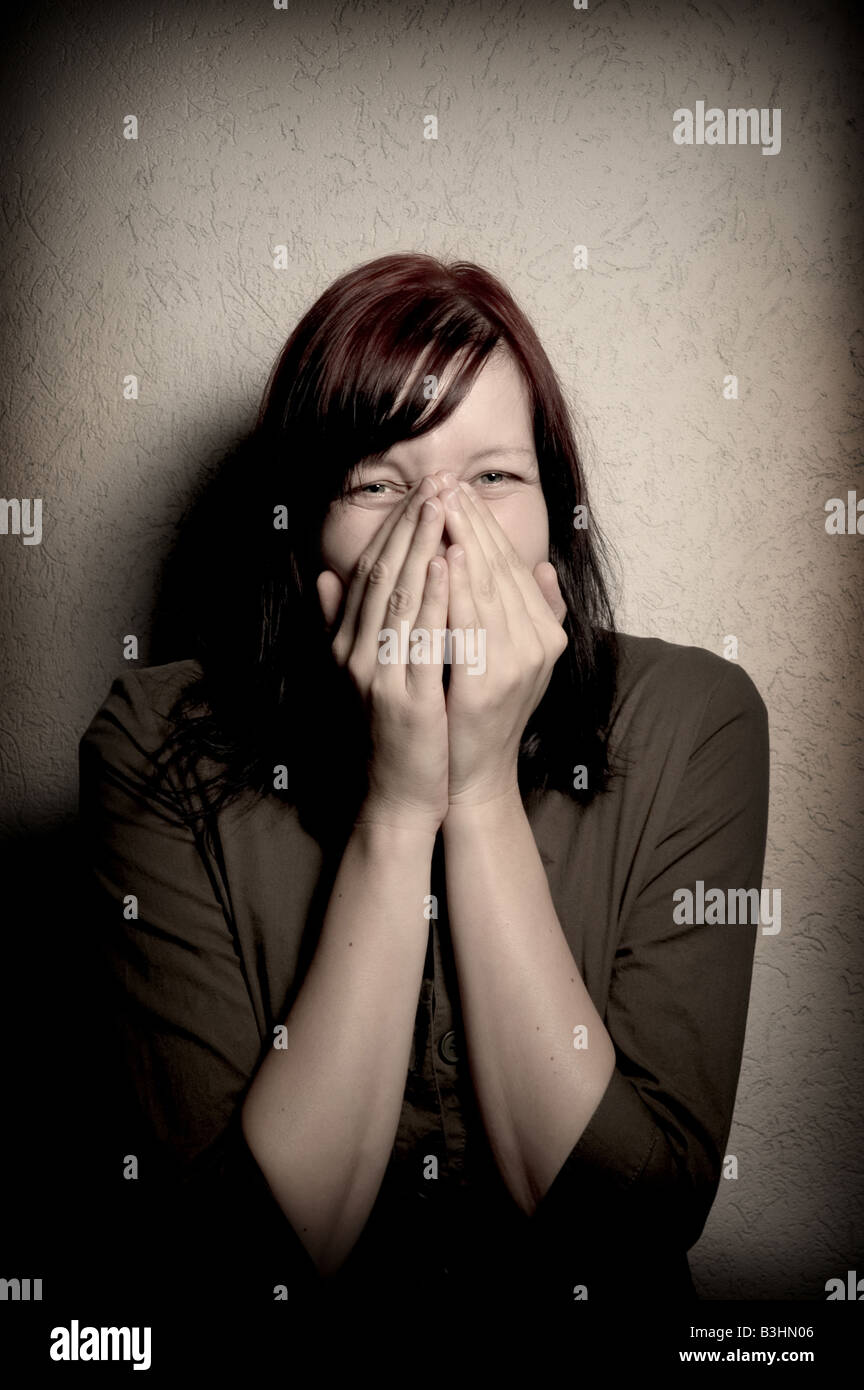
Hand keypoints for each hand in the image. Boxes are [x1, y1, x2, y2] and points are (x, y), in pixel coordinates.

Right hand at [316, 476, 450, 833]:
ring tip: (442, 504)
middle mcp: (354, 654)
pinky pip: (421, 641)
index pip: (370, 572)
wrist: (396, 795)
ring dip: (422, 547)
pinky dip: (433, 599)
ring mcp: (377, 677)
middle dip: (410, 523)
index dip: (395, 527)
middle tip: (435, 479)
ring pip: (399, 598)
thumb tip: (327, 577)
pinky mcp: (403, 700)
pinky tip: (447, 565)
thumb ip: (344, 626)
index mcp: (346, 644)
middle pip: (382, 575)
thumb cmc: (391, 732)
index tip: (420, 490)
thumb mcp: (361, 673)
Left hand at [436, 476, 567, 808]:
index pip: (511, 564)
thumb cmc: (480, 714)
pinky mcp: (489, 681)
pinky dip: (457, 586)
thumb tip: (545, 568)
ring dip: (463, 540)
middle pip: (500, 567)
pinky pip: (470, 622)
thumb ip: (535, 614)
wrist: (469, 774)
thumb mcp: (512, 658)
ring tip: (441, 503)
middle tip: (444, 481)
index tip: (456, 490)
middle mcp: (539, 642)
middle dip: (470, 521)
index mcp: (544, 631)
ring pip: (487, 586)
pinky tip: (442, 556)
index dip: (484, 524)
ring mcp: (517, 662)